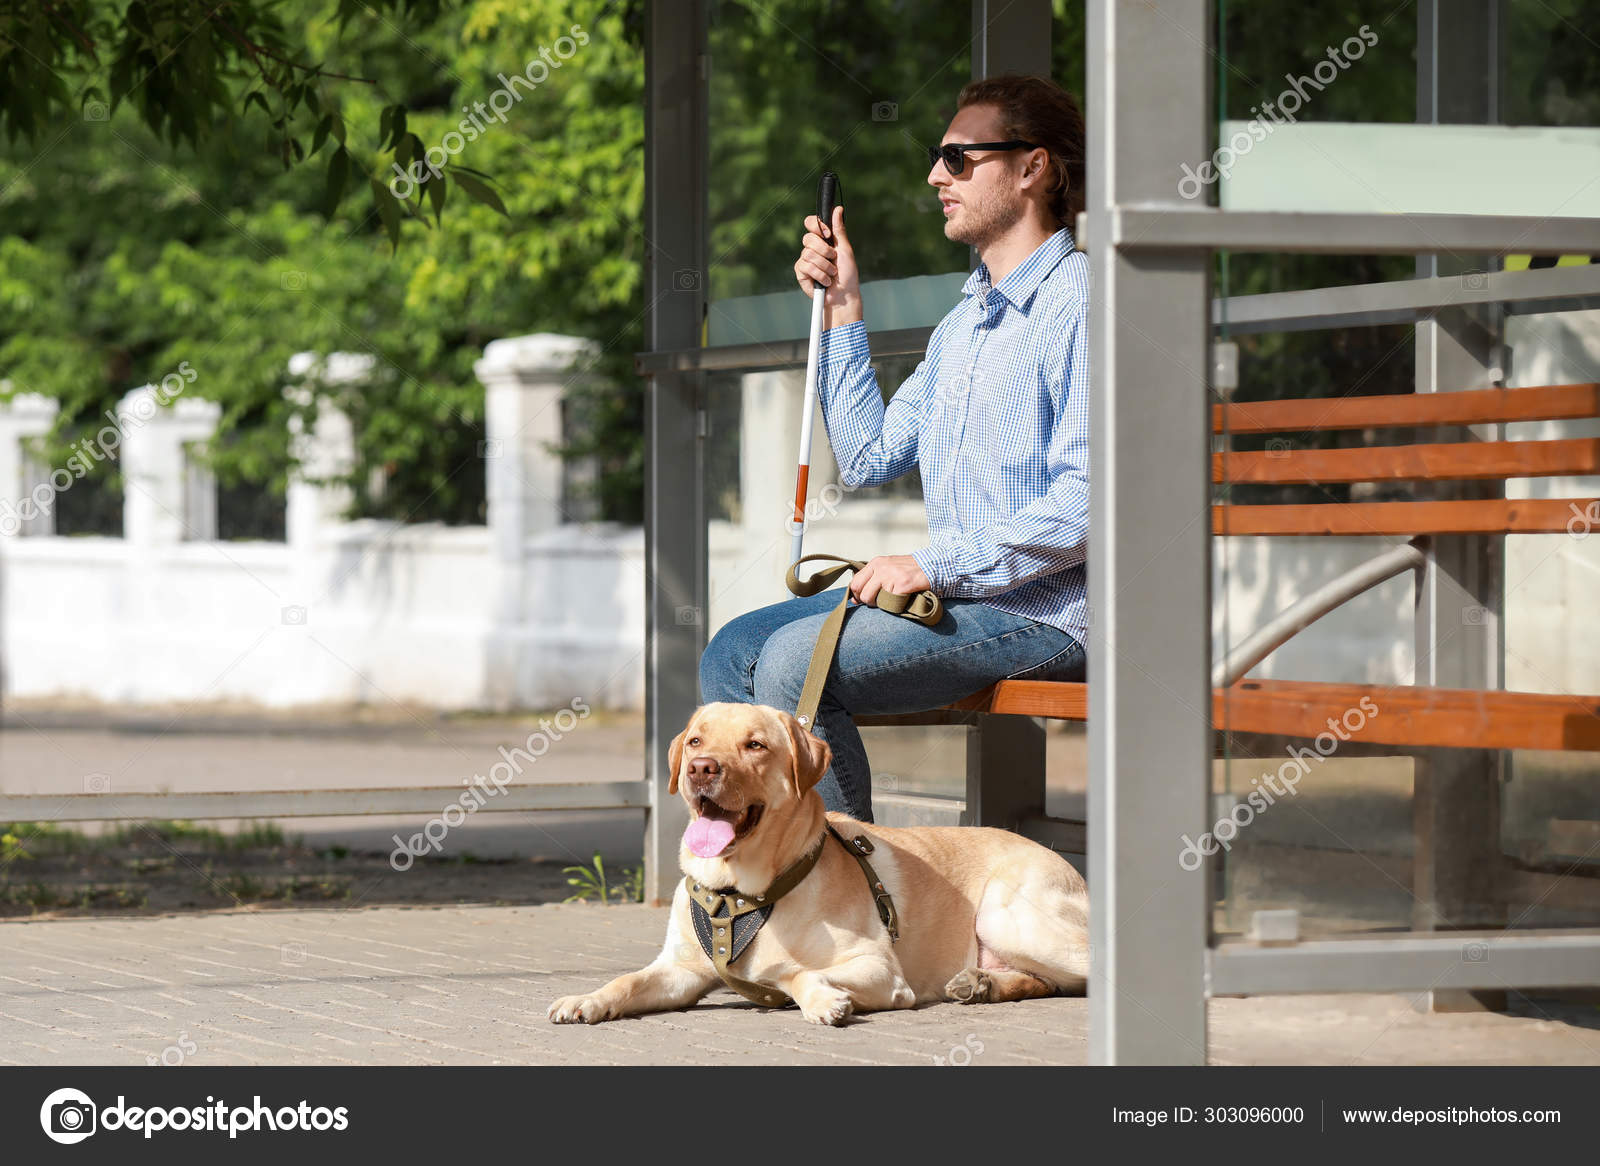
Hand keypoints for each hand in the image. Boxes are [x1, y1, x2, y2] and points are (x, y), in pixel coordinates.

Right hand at [794, 206, 861, 327]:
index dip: (817, 226)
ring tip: (832, 273)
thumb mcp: (845, 249)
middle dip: (824, 249)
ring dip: (825, 266)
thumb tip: (838, 209)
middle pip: (808, 238)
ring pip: (809, 254)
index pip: (811, 223)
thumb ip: (839, 230)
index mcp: (823, 240)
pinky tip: (825, 281)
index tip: (828, 234)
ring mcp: (805, 260)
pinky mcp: (801, 273)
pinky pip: (806, 266)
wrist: (844, 295)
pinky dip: (819, 274)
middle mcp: (812, 248)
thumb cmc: (847, 274)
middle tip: (833, 258)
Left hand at [849, 555, 930, 607]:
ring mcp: (891, 576)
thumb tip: (855, 599)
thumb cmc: (910, 570)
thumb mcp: (888, 569)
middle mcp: (881, 568)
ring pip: (871, 599)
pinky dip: (894, 605)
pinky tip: (901, 599)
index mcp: (876, 563)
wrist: (932, 566)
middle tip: (877, 603)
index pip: (855, 582)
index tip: (864, 600)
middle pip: (861, 592)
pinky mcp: (901, 585)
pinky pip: (888, 602)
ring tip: (890, 601)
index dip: (857, 595)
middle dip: (867, 601)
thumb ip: (872, 580)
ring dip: (879, 604)